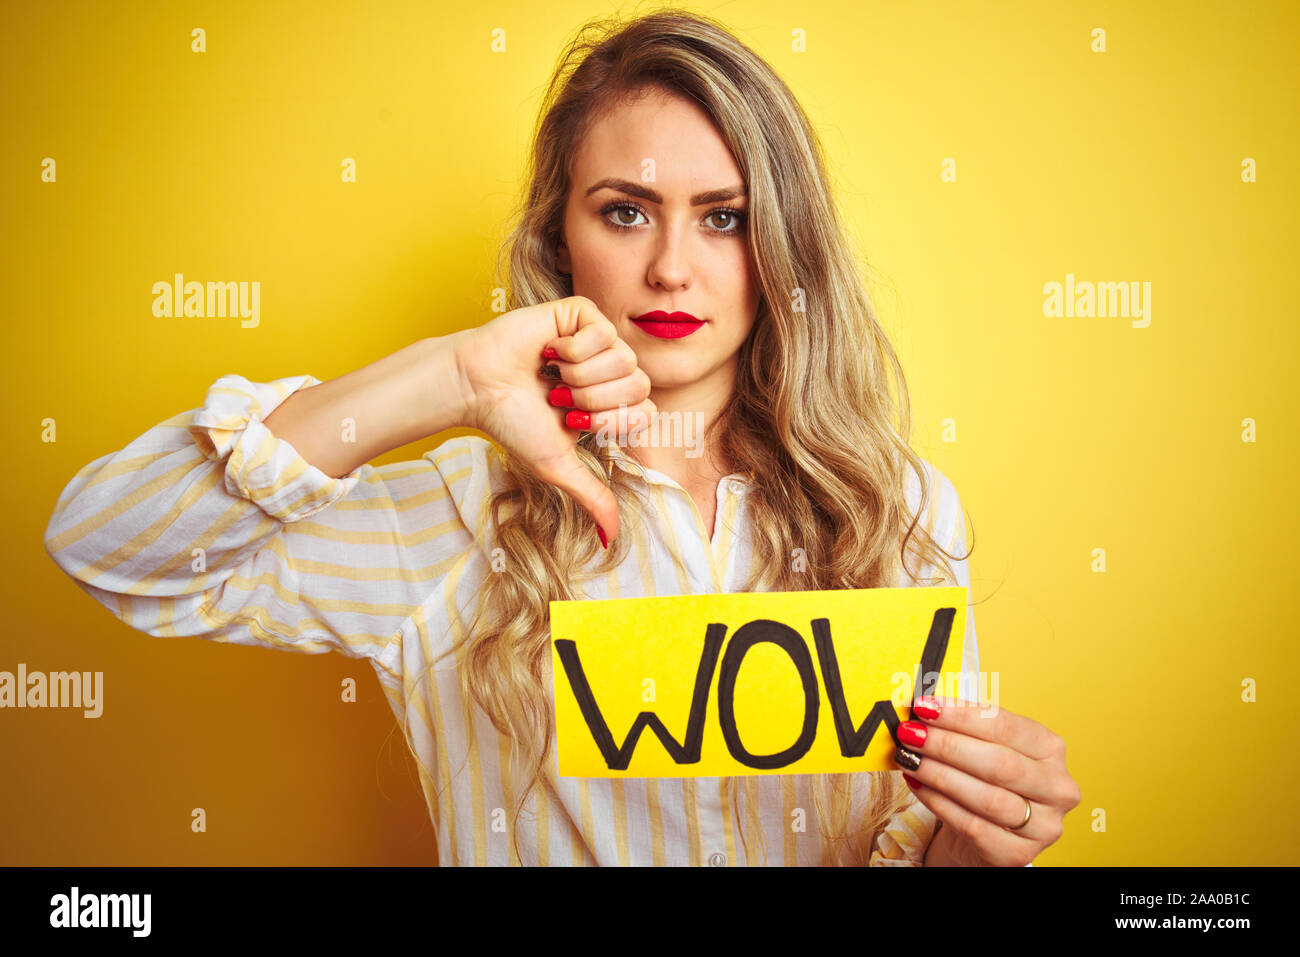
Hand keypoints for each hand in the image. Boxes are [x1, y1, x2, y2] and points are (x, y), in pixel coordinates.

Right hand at [451, 296, 654, 544]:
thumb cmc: (513, 421)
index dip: (610, 421)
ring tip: (550, 374)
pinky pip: (602, 333)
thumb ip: (592, 497)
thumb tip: (611, 539)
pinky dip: (571, 350)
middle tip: (558, 397)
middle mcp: (612, 369)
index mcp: (612, 402)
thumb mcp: (559, 465)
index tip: (573, 420)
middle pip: (639, 386)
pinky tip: (548, 351)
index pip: (646, 412)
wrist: (479, 386)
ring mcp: (599, 339)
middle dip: (593, 399)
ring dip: (580, 376)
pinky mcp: (582, 314)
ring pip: (623, 359)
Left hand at [891, 696, 1080, 866]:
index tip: (925, 706)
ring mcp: (1043, 826)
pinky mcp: (1016, 855)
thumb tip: (925, 705)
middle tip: (910, 733)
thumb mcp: (982, 747)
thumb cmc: (985, 780)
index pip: (1006, 726)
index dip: (962, 716)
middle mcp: (1057, 788)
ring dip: (940, 774)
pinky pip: (973, 826)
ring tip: (909, 759)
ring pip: (987, 798)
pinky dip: (939, 803)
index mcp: (1051, 749)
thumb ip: (963, 727)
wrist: (986, 833)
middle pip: (999, 763)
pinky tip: (917, 785)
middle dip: (948, 745)